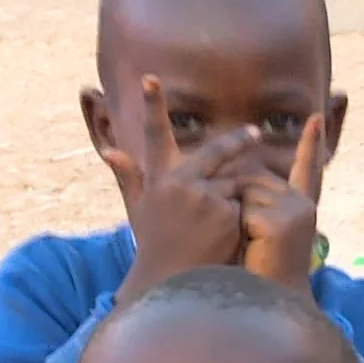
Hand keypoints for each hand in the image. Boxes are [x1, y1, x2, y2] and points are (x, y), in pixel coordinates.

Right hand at [101, 77, 255, 295]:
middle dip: (236, 142)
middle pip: (215, 152)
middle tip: (254, 133)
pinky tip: (230, 238)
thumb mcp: (141, 211)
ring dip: (235, 200)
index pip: (155, 136)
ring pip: (233, 184)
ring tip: (224, 227)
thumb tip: (110, 150)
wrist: (173, 284)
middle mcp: (179, 183)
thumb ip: (131, 177)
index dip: (153, 106)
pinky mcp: (223, 211)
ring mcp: (203, 196)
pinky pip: (243, 204)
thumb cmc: (156, 247)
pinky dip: (242, 217)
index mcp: (159, 180)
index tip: (150, 78)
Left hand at [235, 115, 323, 294]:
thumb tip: (234, 175)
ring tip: (247, 246)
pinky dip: (236, 228)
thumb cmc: (254, 278)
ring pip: (245, 190)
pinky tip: (249, 249)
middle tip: (242, 236)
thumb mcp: (256, 235)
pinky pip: (243, 209)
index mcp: (301, 209)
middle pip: (254, 177)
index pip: (307, 170)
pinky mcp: (282, 223)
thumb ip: (254, 206)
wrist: (266, 309)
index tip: (316, 119)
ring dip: (232, 215)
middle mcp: (302, 206)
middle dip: (234, 198)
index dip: (311, 146)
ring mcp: (295, 213)